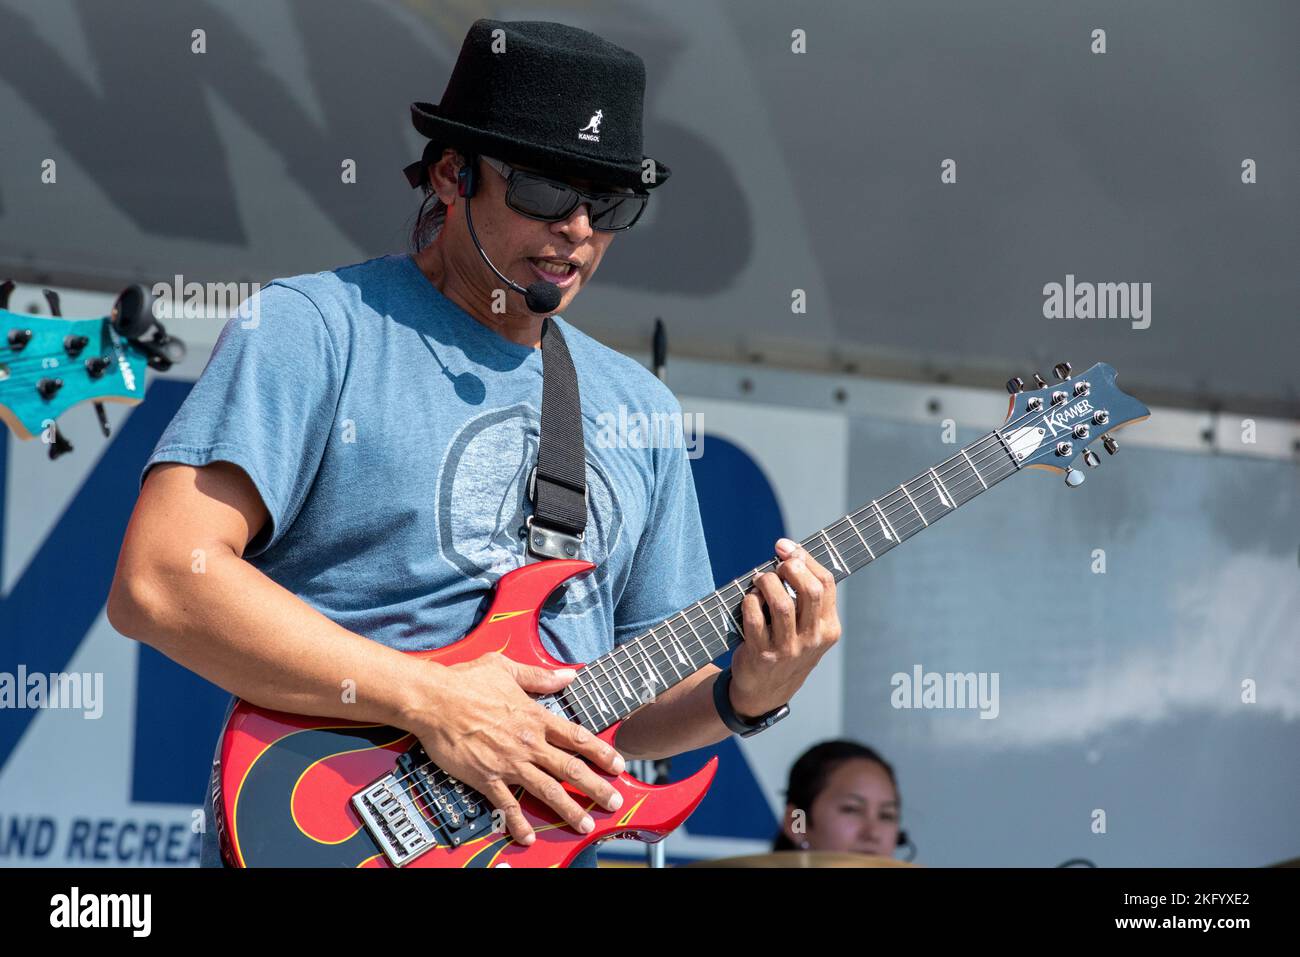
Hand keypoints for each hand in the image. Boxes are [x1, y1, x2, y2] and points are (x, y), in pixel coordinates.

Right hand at [404, 652, 625, 845]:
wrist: (432, 700)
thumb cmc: (464, 681)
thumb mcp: (506, 668)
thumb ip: (540, 676)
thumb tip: (567, 674)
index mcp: (535, 717)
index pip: (578, 737)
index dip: (601, 752)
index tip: (617, 763)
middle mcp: (528, 743)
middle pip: (571, 769)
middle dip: (596, 787)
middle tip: (614, 800)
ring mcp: (509, 763)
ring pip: (547, 790)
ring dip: (569, 809)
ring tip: (585, 824)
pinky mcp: (486, 778)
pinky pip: (507, 805)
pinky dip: (518, 822)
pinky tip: (527, 836)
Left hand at [730, 537, 841, 718]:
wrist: (766, 691)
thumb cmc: (787, 646)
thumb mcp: (808, 627)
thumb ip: (805, 595)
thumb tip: (790, 552)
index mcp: (829, 628)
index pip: (826, 583)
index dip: (806, 558)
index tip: (785, 547)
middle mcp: (812, 639)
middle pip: (810, 590)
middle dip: (790, 568)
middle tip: (776, 566)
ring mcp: (788, 649)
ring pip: (781, 604)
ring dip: (766, 583)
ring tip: (759, 581)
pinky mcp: (762, 655)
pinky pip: (754, 619)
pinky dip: (749, 602)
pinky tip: (749, 599)